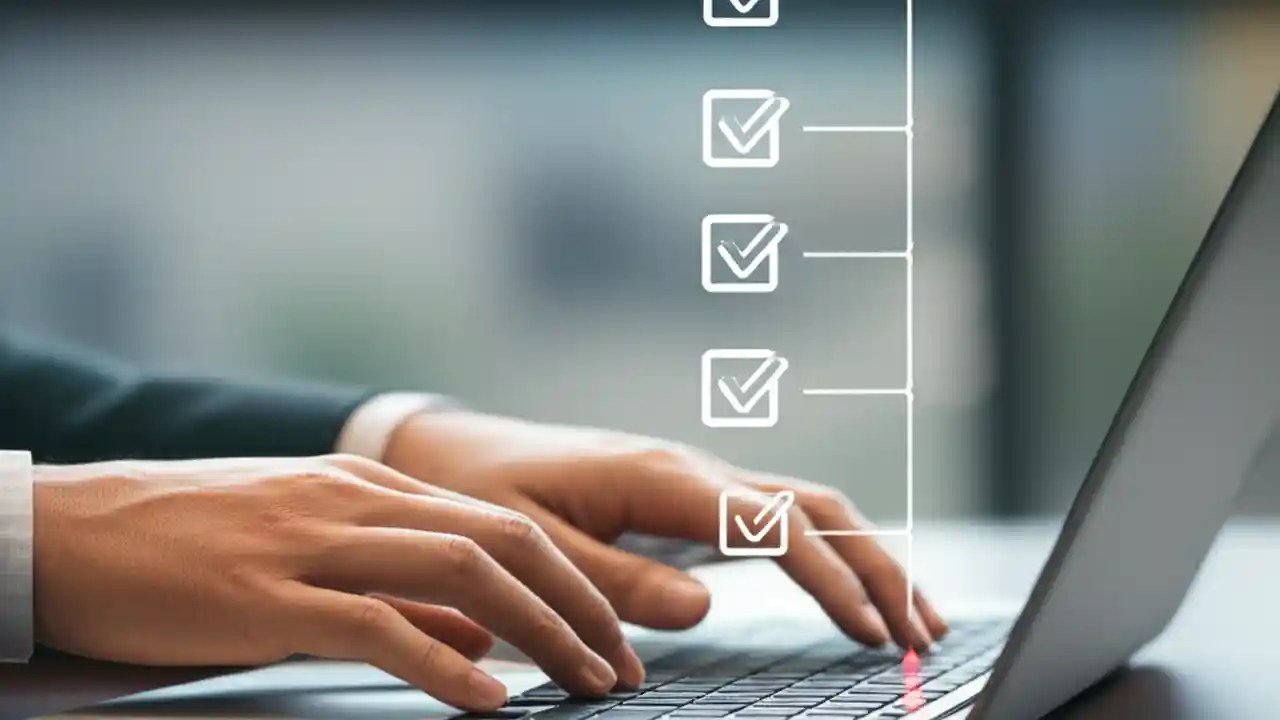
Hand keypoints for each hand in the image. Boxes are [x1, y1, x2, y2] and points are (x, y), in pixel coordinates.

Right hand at [33, 456, 644, 709]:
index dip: (572, 581)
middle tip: (621, 668)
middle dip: (577, 606)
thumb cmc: (191, 543)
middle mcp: (355, 502)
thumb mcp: (311, 548)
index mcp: (369, 488)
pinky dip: (439, 659)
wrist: (72, 529)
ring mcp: (312, 543)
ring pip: (457, 573)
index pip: (501, 524)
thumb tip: (480, 634)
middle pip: (502, 541)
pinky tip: (485, 696)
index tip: (612, 635)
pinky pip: (372, 623)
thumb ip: (399, 588)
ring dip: (537, 631)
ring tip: (584, 683)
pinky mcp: (264, 594)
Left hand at [385, 411, 948, 650]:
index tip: (872, 633)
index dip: (832, 577)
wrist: (451, 450)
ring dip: (865, 557)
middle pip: (816, 506)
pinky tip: (848, 586)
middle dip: (878, 566)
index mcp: (661, 477)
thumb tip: (701, 607)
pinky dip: (826, 551)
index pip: (775, 523)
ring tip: (915, 618)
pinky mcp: (686, 496)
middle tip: (925, 634)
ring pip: (807, 507)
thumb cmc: (485, 493)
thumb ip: (615, 578)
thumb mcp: (535, 545)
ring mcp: (694, 479)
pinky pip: (776, 517)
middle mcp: (691, 469)